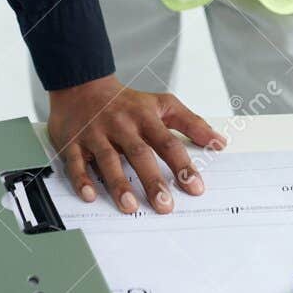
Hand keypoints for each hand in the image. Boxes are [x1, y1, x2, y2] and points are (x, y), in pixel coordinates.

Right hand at [48, 76, 226, 214]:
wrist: (83, 86)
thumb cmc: (127, 102)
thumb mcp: (163, 104)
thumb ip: (191, 123)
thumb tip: (219, 142)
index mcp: (144, 117)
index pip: (167, 142)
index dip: (182, 165)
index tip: (195, 187)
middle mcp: (121, 125)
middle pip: (139, 153)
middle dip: (152, 180)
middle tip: (165, 205)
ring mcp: (96, 134)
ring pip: (107, 159)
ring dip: (118, 184)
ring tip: (130, 206)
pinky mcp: (73, 142)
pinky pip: (75, 162)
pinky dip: (81, 179)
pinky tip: (89, 195)